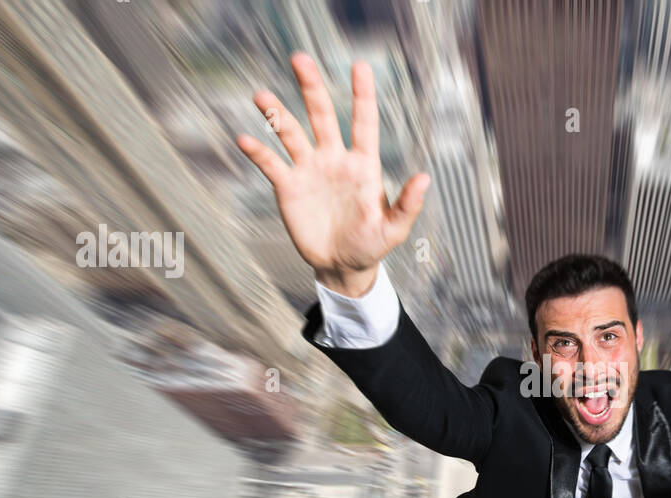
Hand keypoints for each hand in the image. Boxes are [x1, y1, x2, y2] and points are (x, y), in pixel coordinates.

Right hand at [236, 53, 429, 296]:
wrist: (342, 266)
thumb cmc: (372, 246)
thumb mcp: (393, 230)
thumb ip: (407, 205)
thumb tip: (425, 178)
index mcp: (362, 164)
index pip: (363, 122)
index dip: (362, 95)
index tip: (360, 66)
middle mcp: (334, 159)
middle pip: (322, 115)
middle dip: (312, 88)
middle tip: (300, 59)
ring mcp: (310, 170)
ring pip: (291, 133)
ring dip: (276, 114)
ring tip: (261, 96)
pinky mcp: (288, 187)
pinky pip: (272, 164)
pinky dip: (259, 152)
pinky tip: (246, 139)